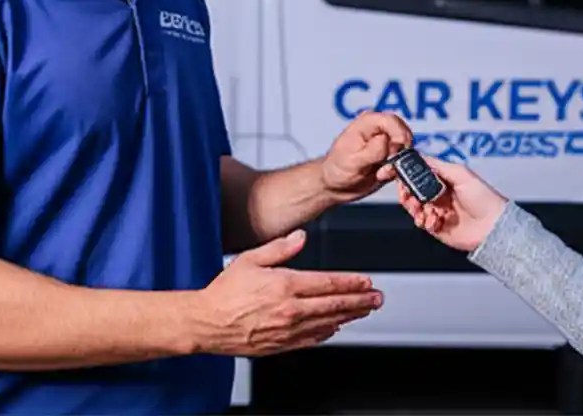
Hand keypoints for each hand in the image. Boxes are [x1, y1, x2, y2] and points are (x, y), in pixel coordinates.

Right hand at [193, 230, 382, 356]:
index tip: (367, 282)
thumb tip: (301, 236)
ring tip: (364, 311)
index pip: (329, 283)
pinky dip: (328, 332)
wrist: (206, 323)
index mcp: (285, 285)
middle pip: (335, 305)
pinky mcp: (281, 345)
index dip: (352, 283)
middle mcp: (290, 309)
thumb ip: (280, 247)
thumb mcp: (251, 259)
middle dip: (360, 301)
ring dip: (349, 316)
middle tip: (377, 298)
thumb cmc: (224, 292)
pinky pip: (312, 339)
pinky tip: (336, 327)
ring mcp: (287, 329)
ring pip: (328, 323)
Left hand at [321, 111, 412, 202]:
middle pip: (404, 134)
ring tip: (380, 173)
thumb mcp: (352, 162)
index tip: (395, 154)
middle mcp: (380, 129)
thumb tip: (386, 140)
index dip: (398, 137)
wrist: (335, 186)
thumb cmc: (336, 170)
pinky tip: (383, 176)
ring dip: (398, 164)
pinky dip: (399, 171)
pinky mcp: (392, 156)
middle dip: (400, 153)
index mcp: (368, 122)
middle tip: (385, 168)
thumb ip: (372, 151)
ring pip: (407, 149)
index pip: (393, 121)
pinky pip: (405, 161)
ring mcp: (387, 142)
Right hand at [397, 156, 508, 252]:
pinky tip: (434, 220)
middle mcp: (439, 196)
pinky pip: (423, 223)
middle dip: (407, 193)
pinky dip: (424, 221)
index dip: (408, 175)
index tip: (399, 175)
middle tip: (407, 195)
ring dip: (414, 208)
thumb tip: (419, 156)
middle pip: (414, 192)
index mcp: (444, 181)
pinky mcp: (438, 228)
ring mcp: (438, 212)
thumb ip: (438, 165)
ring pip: (415, 208)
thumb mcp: (461, 174)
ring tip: (422, 209)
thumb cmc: (483, 197)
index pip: (420, 175)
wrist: (493, 226)